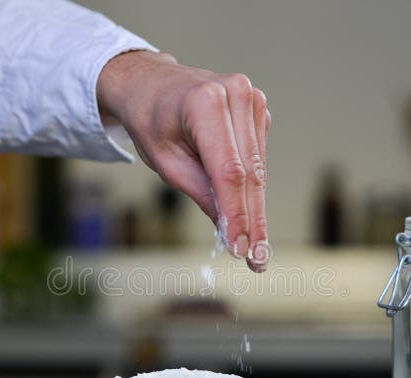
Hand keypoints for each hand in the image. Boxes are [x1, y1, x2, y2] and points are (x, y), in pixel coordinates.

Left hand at [97, 51, 270, 271]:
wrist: (151, 84)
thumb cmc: (151, 120)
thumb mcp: (165, 162)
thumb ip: (200, 193)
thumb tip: (231, 230)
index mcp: (205, 102)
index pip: (228, 172)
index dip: (237, 214)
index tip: (241, 248)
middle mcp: (236, 94)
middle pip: (250, 173)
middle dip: (253, 220)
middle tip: (257, 259)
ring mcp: (252, 99)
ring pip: (259, 169)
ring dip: (256, 209)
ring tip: (255, 246)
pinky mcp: (258, 110)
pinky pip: (258, 159)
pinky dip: (251, 188)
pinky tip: (246, 212)